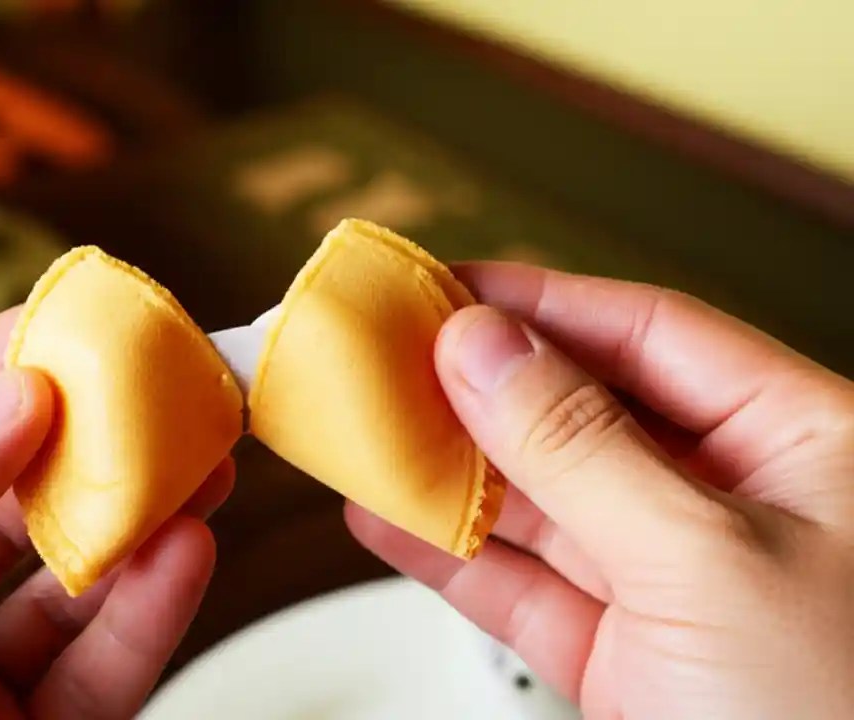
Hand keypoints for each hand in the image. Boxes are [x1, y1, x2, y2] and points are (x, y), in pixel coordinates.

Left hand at [0, 307, 233, 719]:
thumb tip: (6, 403)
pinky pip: (106, 670)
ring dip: (140, 516)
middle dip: (90, 442)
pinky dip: (155, 607)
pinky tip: (187, 550)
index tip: (68, 326)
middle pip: (12, 505)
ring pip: (73, 582)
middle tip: (162, 389)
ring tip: (199, 460)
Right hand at [348, 263, 853, 718]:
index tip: (441, 287)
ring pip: (540, 501)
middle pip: (582, 411)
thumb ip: (582, 448)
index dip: (539, 302)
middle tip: (381, 355)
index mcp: (804, 444)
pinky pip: (522, 586)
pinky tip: (384, 518)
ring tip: (360, 429)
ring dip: (444, 468)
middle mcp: (736, 504)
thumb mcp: (706, 561)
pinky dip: (447, 556)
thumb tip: (484, 347)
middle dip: (477, 385)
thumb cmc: (838, 719)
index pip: (649, 333)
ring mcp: (673, 584)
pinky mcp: (624, 659)